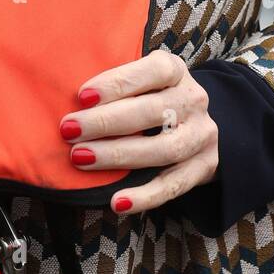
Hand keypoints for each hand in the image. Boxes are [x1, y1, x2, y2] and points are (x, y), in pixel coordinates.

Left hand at [59, 48, 218, 215]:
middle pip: (152, 111)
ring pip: (163, 149)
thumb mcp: (144, 78)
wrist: (199, 123)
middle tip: (70, 130)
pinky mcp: (203, 168)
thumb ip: (117, 84)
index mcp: (176, 70)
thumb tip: (73, 100)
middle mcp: (193, 100)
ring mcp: (202, 135)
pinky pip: (174, 186)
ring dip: (118, 155)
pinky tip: (117, 202)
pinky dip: (144, 196)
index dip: (117, 83)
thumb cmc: (154, 96)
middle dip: (106, 122)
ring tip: (81, 158)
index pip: (153, 71)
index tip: (82, 96)